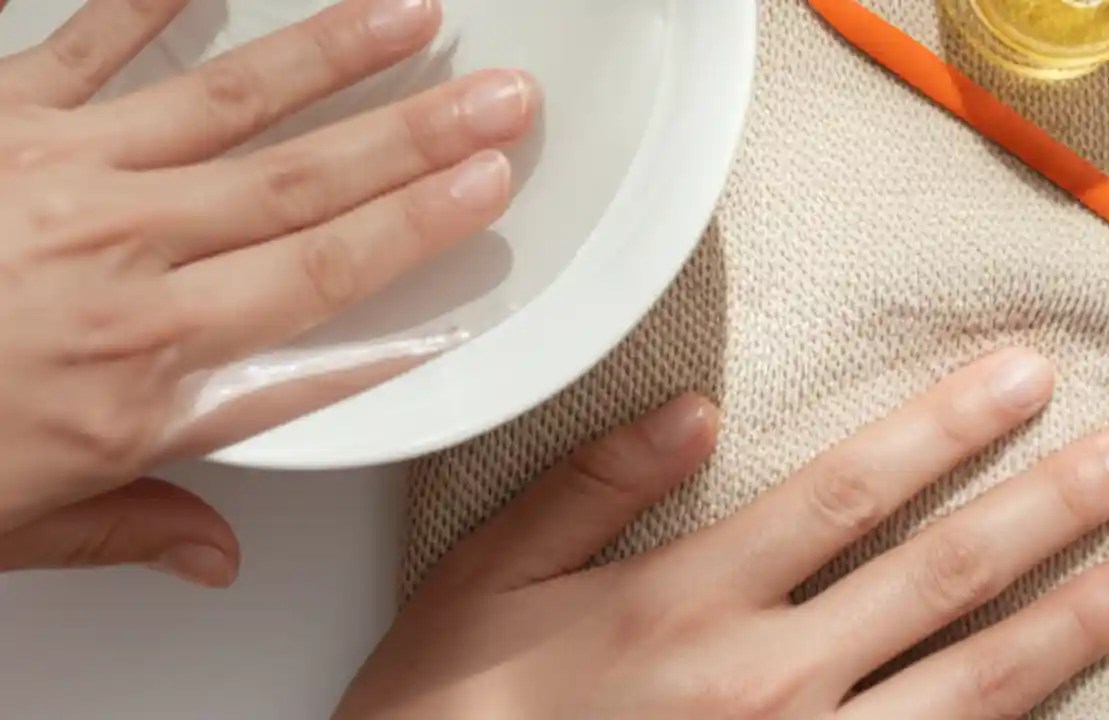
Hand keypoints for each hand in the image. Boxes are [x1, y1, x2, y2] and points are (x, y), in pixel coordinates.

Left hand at [0, 0, 537, 585]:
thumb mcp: (15, 528)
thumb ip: (136, 523)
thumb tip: (220, 552)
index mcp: (144, 365)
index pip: (324, 281)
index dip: (420, 229)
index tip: (487, 189)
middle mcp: (121, 258)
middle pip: (308, 182)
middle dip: (422, 132)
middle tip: (500, 94)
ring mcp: (61, 175)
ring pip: (230, 102)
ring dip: (333, 55)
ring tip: (410, 16)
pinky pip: (90, 45)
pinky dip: (151, 3)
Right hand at [336, 349, 1108, 718]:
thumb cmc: (459, 708)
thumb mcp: (494, 576)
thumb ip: (592, 486)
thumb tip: (685, 411)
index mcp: (688, 600)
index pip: (848, 490)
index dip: (946, 427)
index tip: (1021, 383)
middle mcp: (763, 678)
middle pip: (936, 577)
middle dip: (1048, 508)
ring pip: (967, 686)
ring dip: (1066, 625)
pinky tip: (1057, 698)